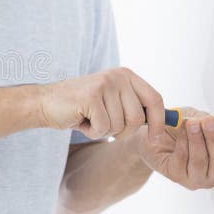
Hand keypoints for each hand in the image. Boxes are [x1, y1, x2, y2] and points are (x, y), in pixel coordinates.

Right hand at [39, 67, 165, 141]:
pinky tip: (81, 121)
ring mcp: (104, 84)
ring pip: (120, 125)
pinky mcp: (91, 96)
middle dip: (122, 131)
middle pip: (138, 118)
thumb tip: (168, 121)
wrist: (45, 103)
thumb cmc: (81, 108)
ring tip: (89, 119)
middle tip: (104, 126)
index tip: (155, 138)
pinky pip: (103, 127)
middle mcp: (118, 76)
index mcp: (126, 75)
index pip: (155, 99)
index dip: (159, 122)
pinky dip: (92, 132)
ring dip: (104, 131)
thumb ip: (135, 107)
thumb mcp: (112, 103)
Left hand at [136, 106, 213, 189]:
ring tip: (191, 125)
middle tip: (207, 122)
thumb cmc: (176, 129)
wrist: (151, 136)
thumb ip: (210, 120)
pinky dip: (182, 144)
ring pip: (201, 161)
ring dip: (197, 141)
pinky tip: (180, 133)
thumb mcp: (196, 118)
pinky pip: (182, 161)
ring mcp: (196, 177)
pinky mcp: (177, 176)